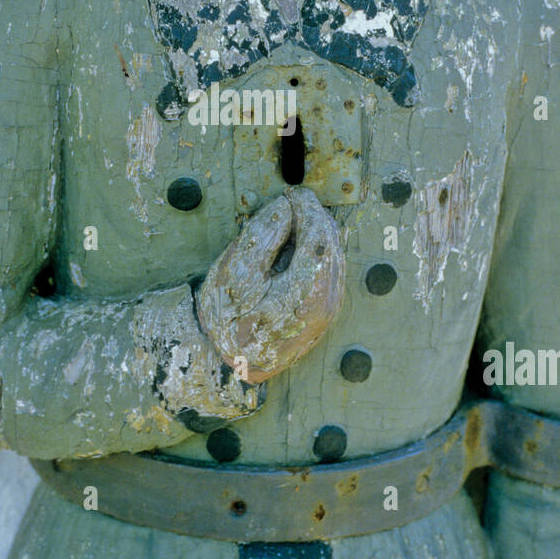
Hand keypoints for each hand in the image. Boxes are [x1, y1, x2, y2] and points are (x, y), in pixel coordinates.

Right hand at [196, 187, 344, 382]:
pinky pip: (329, 271)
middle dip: (313, 219)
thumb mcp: (236, 271)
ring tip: (289, 223)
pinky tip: (296, 247)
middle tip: (289, 204)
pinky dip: (316, 252)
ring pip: (333, 257)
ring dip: (315, 234)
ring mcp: (329, 311)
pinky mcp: (324, 313)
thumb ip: (263, 234)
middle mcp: (326, 304)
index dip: (307, 209)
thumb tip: (285, 207)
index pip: (318, 236)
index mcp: (307, 294)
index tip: (293, 194)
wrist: (226, 364)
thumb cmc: (227, 320)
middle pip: (331, 245)